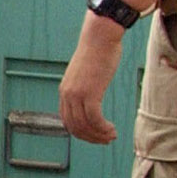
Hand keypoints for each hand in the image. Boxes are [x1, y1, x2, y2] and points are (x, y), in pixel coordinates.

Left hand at [59, 18, 125, 143]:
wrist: (99, 38)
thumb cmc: (97, 53)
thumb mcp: (86, 74)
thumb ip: (85, 86)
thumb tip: (93, 95)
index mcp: (64, 91)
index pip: (67, 120)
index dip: (81, 132)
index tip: (95, 135)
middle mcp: (67, 95)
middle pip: (74, 127)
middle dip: (90, 137)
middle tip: (106, 140)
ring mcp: (77, 94)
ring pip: (85, 126)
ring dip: (99, 135)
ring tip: (111, 136)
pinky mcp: (90, 93)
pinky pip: (94, 119)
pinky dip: (103, 128)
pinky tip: (112, 130)